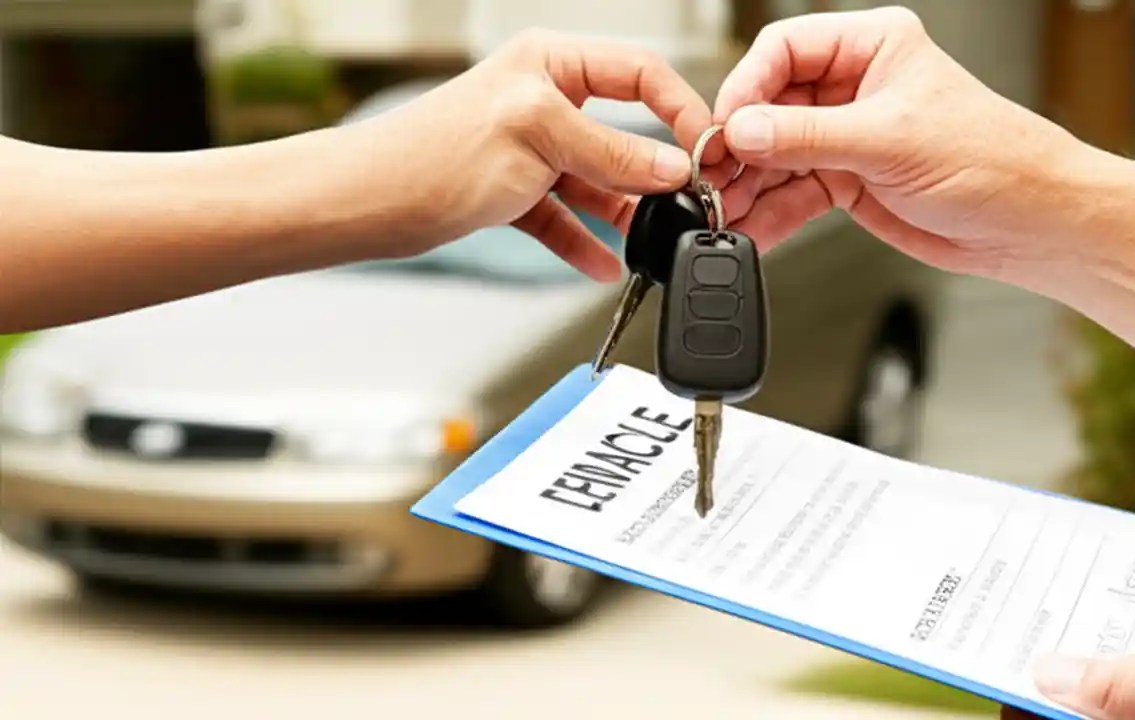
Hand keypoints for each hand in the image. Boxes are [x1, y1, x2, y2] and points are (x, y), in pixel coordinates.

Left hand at [335, 30, 713, 280]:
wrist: (367, 204)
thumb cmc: (433, 154)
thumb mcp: (538, 139)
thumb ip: (610, 152)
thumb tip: (671, 166)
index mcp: (551, 63)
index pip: (639, 73)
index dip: (679, 108)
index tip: (706, 149)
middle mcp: (544, 101)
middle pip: (622, 133)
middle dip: (652, 172)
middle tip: (685, 204)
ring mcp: (530, 149)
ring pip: (595, 182)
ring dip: (622, 216)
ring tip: (649, 245)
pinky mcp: (513, 192)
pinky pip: (563, 218)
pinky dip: (583, 242)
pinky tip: (605, 266)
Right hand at [711, 8, 1097, 278]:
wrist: (1028, 224)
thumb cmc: (994, 160)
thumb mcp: (891, 140)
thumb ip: (808, 136)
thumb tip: (745, 129)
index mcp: (873, 48)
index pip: (786, 50)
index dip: (748, 87)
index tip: (725, 126)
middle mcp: (855, 88)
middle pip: (770, 106)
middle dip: (740, 146)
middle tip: (712, 176)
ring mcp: (847, 137)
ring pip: (775, 156)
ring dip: (747, 187)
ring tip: (722, 212)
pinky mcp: (847, 182)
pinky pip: (792, 194)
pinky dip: (769, 215)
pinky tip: (749, 230)